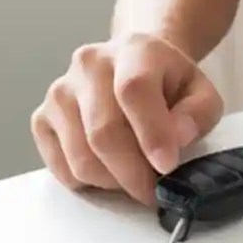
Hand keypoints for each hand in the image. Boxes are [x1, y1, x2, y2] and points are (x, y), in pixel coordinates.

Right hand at [30, 33, 223, 205]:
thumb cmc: (168, 83)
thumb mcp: (201, 92)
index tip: (168, 166)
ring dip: (113, 182)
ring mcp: (60, 91)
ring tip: (135, 177)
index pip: (134, 90)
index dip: (151, 133)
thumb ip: (198, 113)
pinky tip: (110, 171)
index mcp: (134, 50)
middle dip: (133, 174)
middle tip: (154, 191)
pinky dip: (89, 183)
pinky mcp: (42, 118)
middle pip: (103, 132)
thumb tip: (176, 139)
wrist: (133, 65)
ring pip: (80, 157)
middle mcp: (89, 64)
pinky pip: (61, 168)